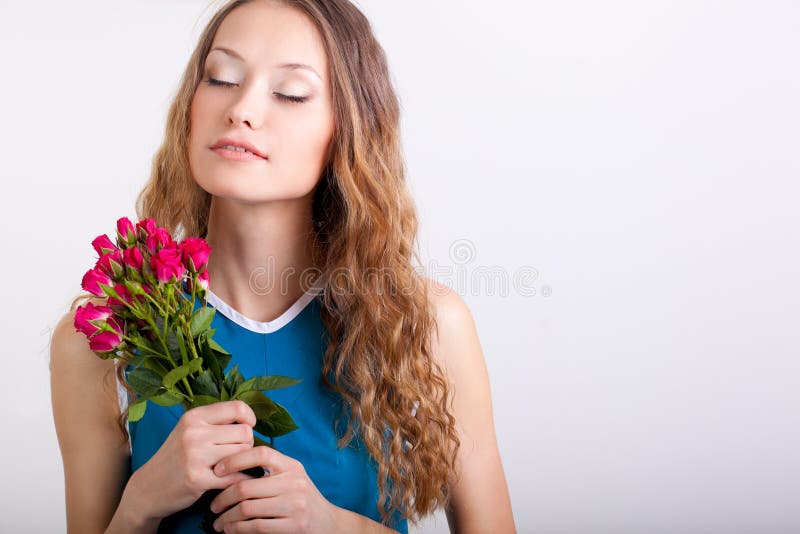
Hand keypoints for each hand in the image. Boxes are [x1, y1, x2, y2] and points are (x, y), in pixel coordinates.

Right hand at [130, 400, 258, 520]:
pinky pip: (235, 476)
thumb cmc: (175, 458)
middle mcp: (194, 433)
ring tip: (232, 466)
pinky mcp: (197, 479)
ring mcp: (195, 456)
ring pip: (242, 453)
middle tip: (236, 453)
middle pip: (245, 433)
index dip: (249, 419)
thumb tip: (250, 419)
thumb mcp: (189, 431)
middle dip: (246, 444)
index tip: (248, 427)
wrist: (147, 488)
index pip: (237, 408)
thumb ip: (215, 421)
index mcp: (194, 417)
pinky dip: (241, 478)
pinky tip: (237, 479)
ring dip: (242, 462)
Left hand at [209, 446, 338, 532]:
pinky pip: (256, 526)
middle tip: (213, 506)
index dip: (235, 459)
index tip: (217, 470)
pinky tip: (231, 530)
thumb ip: (271, 471)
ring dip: (227, 517)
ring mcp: (295, 505)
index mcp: (292, 466)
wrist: (330, 523)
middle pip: (246, 486)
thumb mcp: (293, 478)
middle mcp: (294, 482)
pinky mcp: (294, 526)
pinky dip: (238, 529)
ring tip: (219, 522)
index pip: (261, 453)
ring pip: (247, 508)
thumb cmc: (303, 499)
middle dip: (223, 497)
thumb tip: (232, 467)